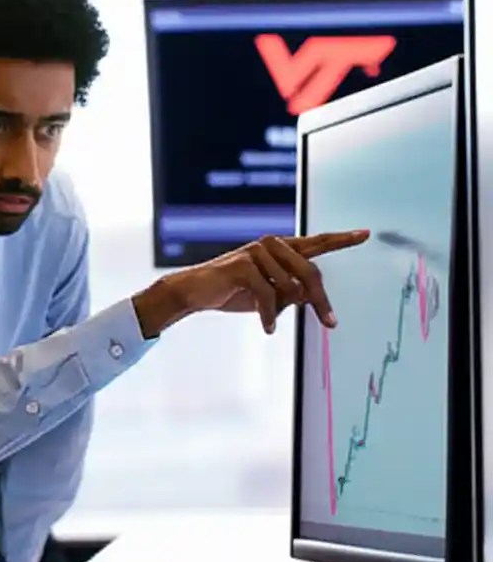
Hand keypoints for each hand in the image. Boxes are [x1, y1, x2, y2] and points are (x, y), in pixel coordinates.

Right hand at [132, 230, 369, 337]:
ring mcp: (257, 252)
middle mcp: (272, 245)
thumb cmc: (232, 293)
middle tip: (331, 323)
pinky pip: (268, 295)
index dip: (342, 239)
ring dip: (281, 310)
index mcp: (281, 249)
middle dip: (321, 300)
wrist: (195, 292)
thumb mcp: (269, 296)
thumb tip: (309, 297)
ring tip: (270, 322)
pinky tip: (266, 328)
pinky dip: (269, 315)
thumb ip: (290, 293)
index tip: (365, 234)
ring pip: (290, 286)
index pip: (317, 242)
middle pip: (310, 272)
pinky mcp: (243, 265)